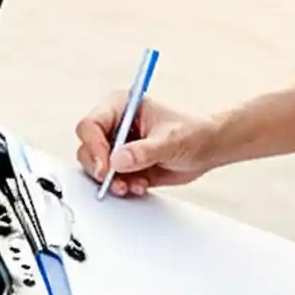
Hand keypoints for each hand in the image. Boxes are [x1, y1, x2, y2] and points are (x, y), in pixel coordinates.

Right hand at [74, 93, 221, 196]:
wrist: (207, 150)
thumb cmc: (193, 134)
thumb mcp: (171, 140)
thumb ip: (144, 151)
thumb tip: (118, 160)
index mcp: (121, 107)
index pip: (91, 125)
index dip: (94, 147)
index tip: (106, 167)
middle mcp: (114, 126)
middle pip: (87, 148)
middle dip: (99, 168)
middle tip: (113, 181)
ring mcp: (117, 147)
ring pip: (95, 167)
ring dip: (111, 181)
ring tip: (131, 185)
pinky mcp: (122, 165)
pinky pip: (109, 180)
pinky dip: (122, 187)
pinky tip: (140, 185)